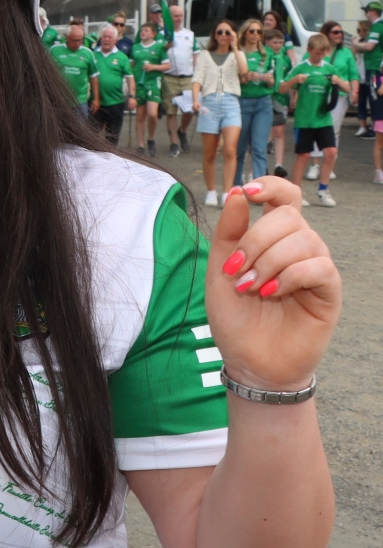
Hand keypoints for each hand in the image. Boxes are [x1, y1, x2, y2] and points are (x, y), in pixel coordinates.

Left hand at [210, 179, 340, 389]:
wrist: (249, 361)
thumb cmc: (235, 317)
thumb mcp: (220, 271)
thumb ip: (228, 233)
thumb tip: (238, 193)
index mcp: (272, 238)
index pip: (285, 197)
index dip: (270, 186)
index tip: (247, 192)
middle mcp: (297, 247)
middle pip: (288, 216)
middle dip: (256, 239)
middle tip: (237, 271)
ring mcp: (315, 267)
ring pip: (304, 240)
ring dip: (269, 262)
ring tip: (251, 288)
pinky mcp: (328, 290)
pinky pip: (318, 267)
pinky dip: (289, 277)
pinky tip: (270, 294)